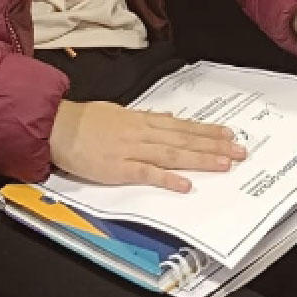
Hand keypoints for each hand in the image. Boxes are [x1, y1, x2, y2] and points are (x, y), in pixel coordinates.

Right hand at [49, 100, 247, 192]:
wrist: (57, 127)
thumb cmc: (84, 120)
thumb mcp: (119, 112)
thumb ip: (146, 117)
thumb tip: (170, 117)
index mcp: (141, 121)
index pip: (182, 127)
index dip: (207, 131)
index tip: (229, 135)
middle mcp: (141, 133)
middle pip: (184, 140)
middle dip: (214, 145)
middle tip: (240, 151)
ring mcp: (131, 150)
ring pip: (172, 154)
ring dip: (200, 159)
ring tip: (224, 164)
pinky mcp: (118, 168)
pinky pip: (146, 173)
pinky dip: (167, 178)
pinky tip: (185, 184)